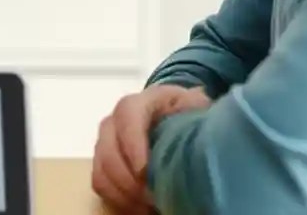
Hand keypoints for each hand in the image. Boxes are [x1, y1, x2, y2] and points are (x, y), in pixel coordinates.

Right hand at [91, 85, 210, 212]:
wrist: (172, 118)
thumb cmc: (185, 114)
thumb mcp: (195, 108)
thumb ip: (195, 115)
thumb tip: (205, 135)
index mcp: (140, 102)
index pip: (127, 115)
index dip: (133, 143)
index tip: (145, 172)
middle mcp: (115, 121)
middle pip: (108, 148)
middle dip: (128, 179)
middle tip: (152, 198)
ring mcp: (105, 142)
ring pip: (102, 169)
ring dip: (123, 192)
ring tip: (148, 206)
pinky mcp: (103, 162)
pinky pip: (100, 183)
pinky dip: (117, 199)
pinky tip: (140, 207)